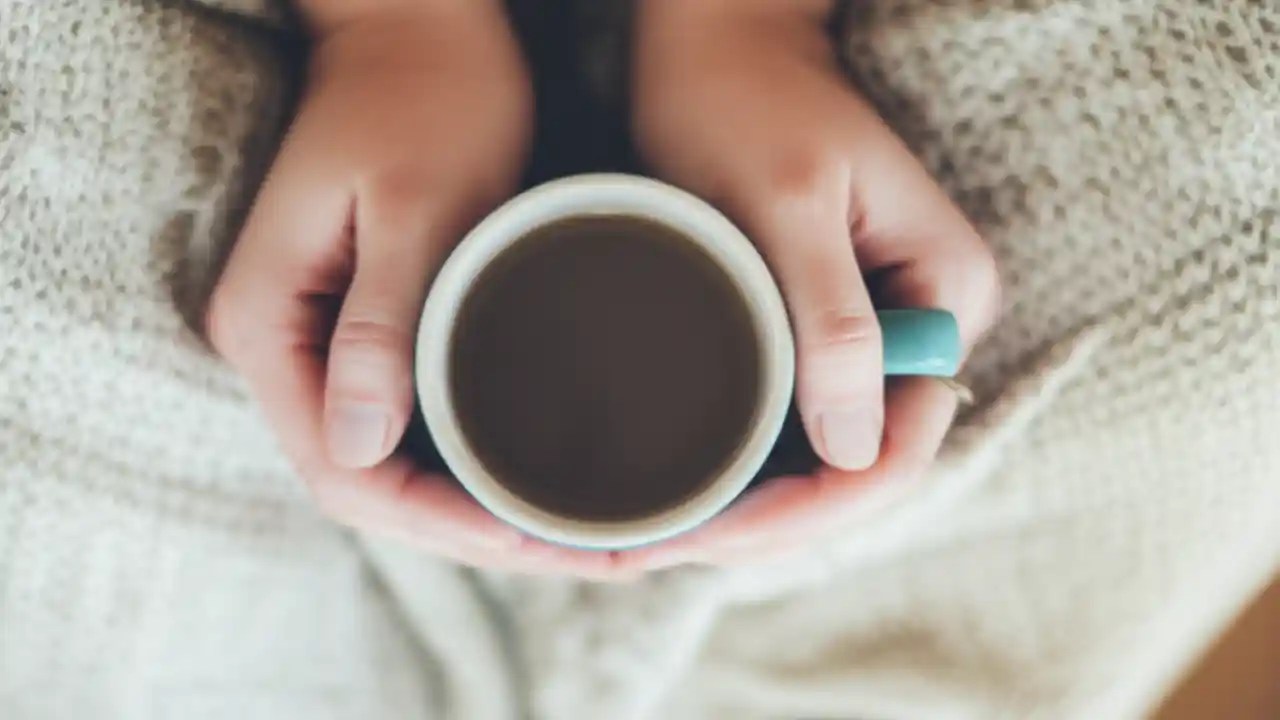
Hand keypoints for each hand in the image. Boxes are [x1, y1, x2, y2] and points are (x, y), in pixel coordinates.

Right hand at [207, 2, 616, 576]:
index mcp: (270, 324)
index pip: (342, 474)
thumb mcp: (410, 206)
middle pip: (364, 486)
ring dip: (470, 510)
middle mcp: (280, 347)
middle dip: (466, 533)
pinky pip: (406, 422)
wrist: (417, 29)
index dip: (438, 524)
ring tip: (570, 532)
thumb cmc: (423, 96)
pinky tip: (531, 476)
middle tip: (578, 549)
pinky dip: (466, 462)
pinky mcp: (359, 326)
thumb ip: (378, 322)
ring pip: (387, 466)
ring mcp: (316, 341)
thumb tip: (359, 446)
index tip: (532, 538)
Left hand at [625, 1, 999, 564]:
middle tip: (664, 546)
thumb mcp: (788, 204)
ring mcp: (876, 332)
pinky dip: (746, 462)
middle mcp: (923, 326)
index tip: (713, 532)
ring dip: (754, 507)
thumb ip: (834, 322)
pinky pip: (796, 419)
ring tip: (660, 530)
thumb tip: (855, 450)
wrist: (716, 41)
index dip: (812, 508)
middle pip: (863, 467)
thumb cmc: (746, 99)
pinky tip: (683, 485)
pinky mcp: (825, 328)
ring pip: (827, 456)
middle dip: (772, 523)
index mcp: (945, 295)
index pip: (900, 445)